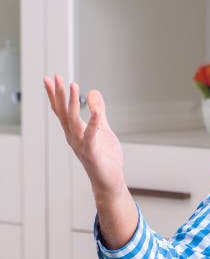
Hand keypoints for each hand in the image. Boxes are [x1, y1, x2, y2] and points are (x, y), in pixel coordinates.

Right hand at [43, 75, 125, 200]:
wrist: (109, 181)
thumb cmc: (105, 158)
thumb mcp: (103, 130)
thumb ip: (98, 113)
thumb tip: (93, 92)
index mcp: (75, 131)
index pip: (62, 110)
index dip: (56, 94)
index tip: (50, 78)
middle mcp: (74, 137)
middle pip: (63, 112)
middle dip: (59, 94)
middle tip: (55, 76)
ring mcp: (81, 145)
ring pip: (73, 121)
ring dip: (73, 103)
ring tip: (73, 86)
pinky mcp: (92, 153)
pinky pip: (91, 136)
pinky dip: (93, 123)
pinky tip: (95, 112)